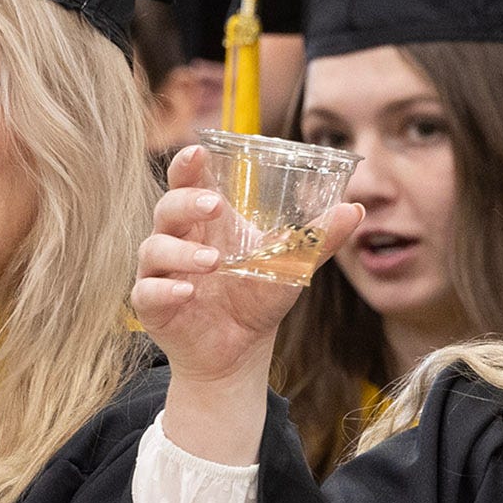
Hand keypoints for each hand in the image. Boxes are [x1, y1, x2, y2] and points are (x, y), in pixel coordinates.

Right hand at [132, 142, 362, 390]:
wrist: (240, 351)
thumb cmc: (256, 298)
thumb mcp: (289, 266)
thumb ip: (316, 239)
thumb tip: (354, 209)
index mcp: (204, 222)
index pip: (187, 183)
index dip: (187, 165)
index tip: (197, 151)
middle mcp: (177, 240)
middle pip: (167, 208)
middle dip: (187, 202)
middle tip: (215, 206)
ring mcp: (161, 272)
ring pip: (155, 249)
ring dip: (182, 252)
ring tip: (214, 262)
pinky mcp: (153, 304)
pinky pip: (148, 291)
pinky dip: (165, 290)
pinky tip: (187, 292)